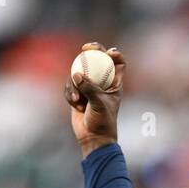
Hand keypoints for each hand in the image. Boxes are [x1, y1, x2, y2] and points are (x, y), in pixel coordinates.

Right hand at [64, 42, 124, 156]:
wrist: (92, 138)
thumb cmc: (102, 123)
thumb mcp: (98, 104)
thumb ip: (89, 88)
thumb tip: (76, 74)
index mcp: (114, 83)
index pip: (118, 62)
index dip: (114, 53)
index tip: (107, 52)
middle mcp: (102, 82)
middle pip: (97, 59)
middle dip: (90, 51)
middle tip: (85, 48)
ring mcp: (89, 86)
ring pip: (79, 72)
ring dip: (75, 84)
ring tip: (77, 100)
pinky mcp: (78, 93)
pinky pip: (70, 85)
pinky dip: (70, 94)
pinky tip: (75, 106)